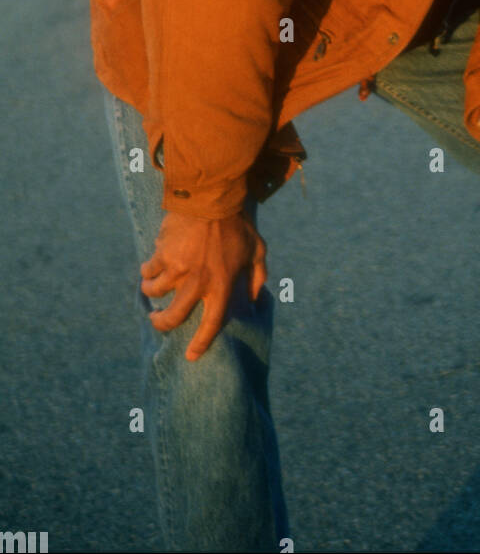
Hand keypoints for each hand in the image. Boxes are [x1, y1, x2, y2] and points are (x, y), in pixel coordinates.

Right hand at [140, 210, 267, 360]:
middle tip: (156, 320)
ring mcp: (177, 269)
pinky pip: (148, 269)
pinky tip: (149, 267)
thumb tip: (256, 298)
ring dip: (151, 292)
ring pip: (155, 292)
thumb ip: (258, 276)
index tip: (191, 356)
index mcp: (222, 284)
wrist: (213, 196)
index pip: (211, 323)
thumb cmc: (237, 223)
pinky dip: (147, 270)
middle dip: (161, 324)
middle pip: (173, 317)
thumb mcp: (257, 249)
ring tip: (152, 289)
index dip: (200, 343)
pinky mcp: (162, 254)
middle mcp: (197, 282)